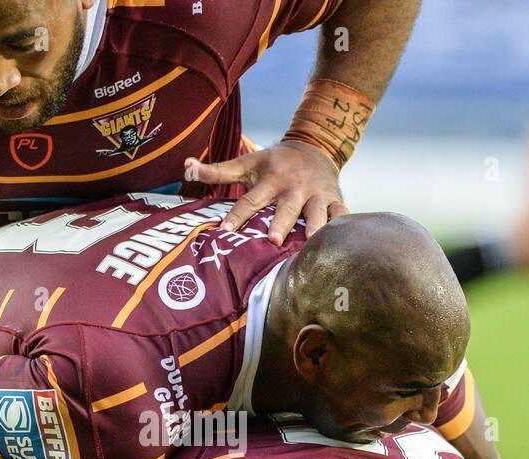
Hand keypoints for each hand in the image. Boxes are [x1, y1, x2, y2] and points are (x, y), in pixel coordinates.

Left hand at [184, 140, 348, 243]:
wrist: (316, 146)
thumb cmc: (276, 162)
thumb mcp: (248, 163)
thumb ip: (218, 171)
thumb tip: (186, 166)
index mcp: (270, 180)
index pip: (250, 201)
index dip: (236, 216)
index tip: (224, 232)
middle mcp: (293, 188)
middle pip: (285, 208)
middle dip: (279, 224)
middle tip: (272, 241)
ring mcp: (316, 194)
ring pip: (316, 212)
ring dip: (314, 227)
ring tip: (311, 243)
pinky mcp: (334, 199)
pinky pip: (340, 213)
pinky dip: (341, 224)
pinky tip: (340, 240)